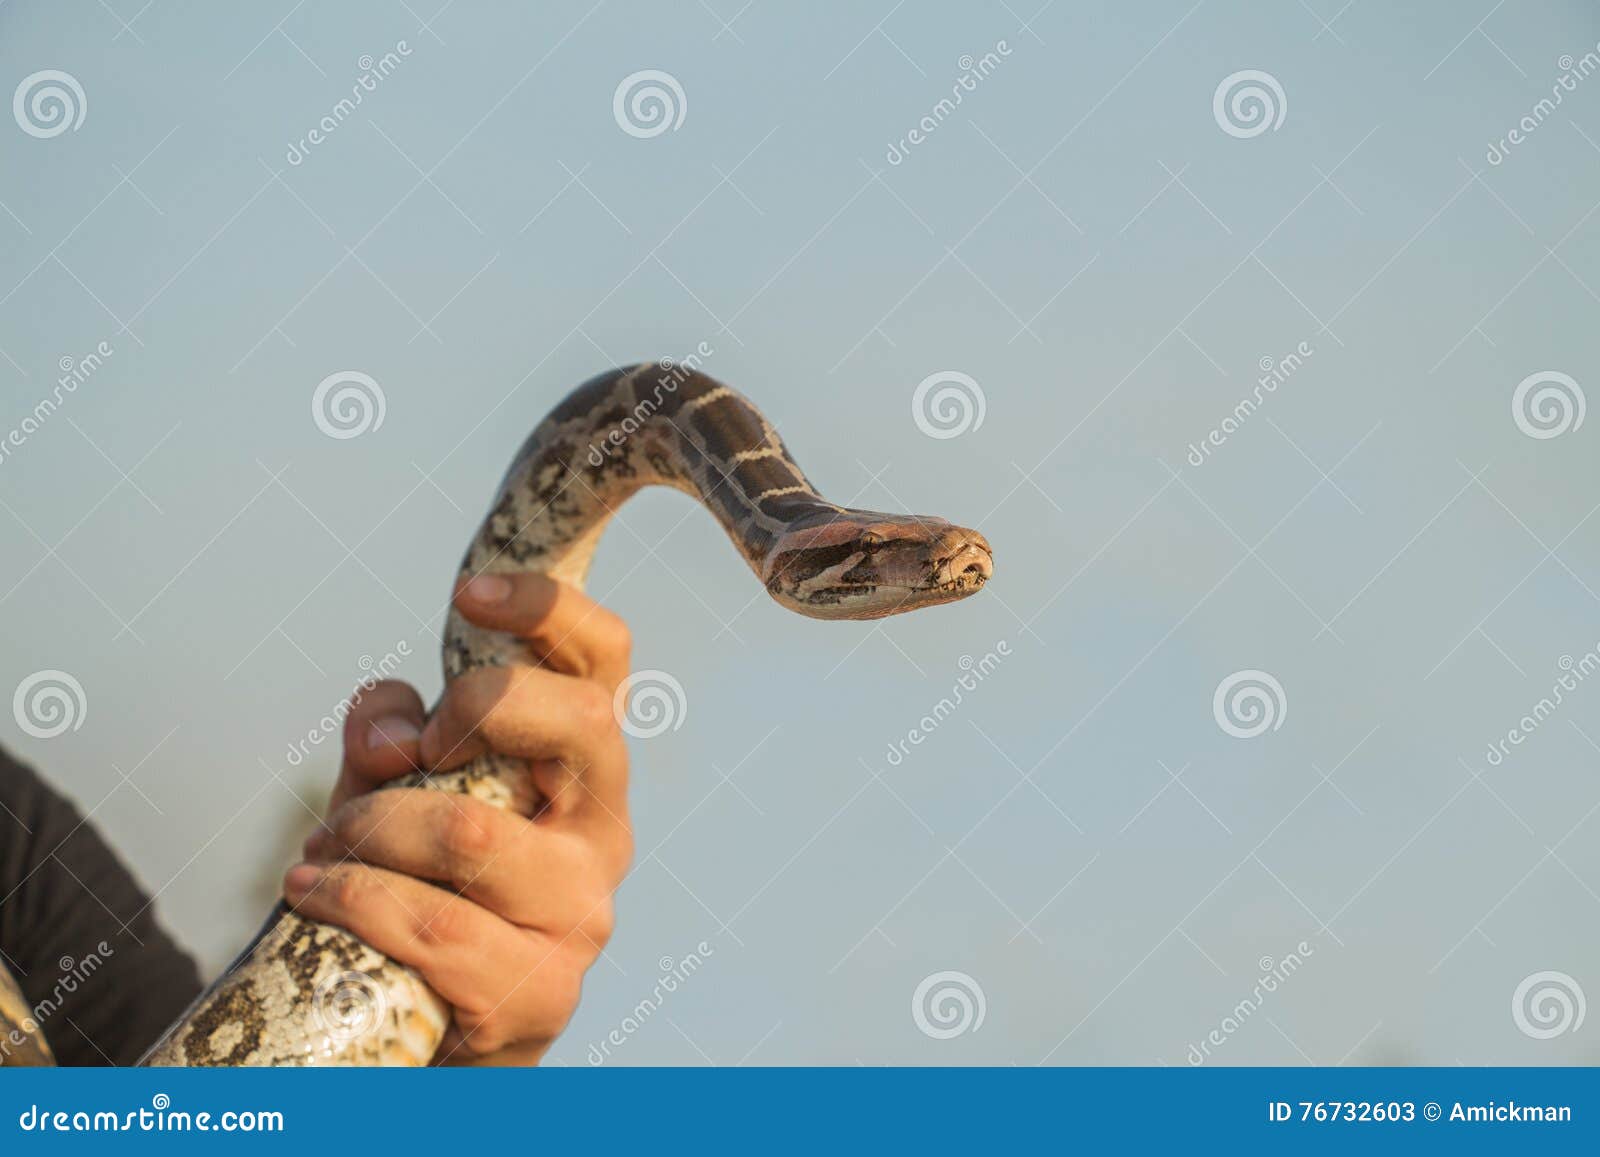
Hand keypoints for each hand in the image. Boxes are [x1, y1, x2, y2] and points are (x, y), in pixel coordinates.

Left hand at [282, 573, 633, 1064]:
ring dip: (371, 829)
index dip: (552, 608)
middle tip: (404, 756)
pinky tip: (312, 894)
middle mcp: (604, 831)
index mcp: (582, 767)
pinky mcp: (540, 993)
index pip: (606, 661)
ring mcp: (582, 915)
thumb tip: (392, 731)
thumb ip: (390, 737)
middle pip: (580, 720)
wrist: (426, 1031)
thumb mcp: (394, 792)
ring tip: (322, 847)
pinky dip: (353, 900)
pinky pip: (435, 927)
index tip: (469, 593)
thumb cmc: (417, 890)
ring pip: (473, 830)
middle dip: (474, 710)